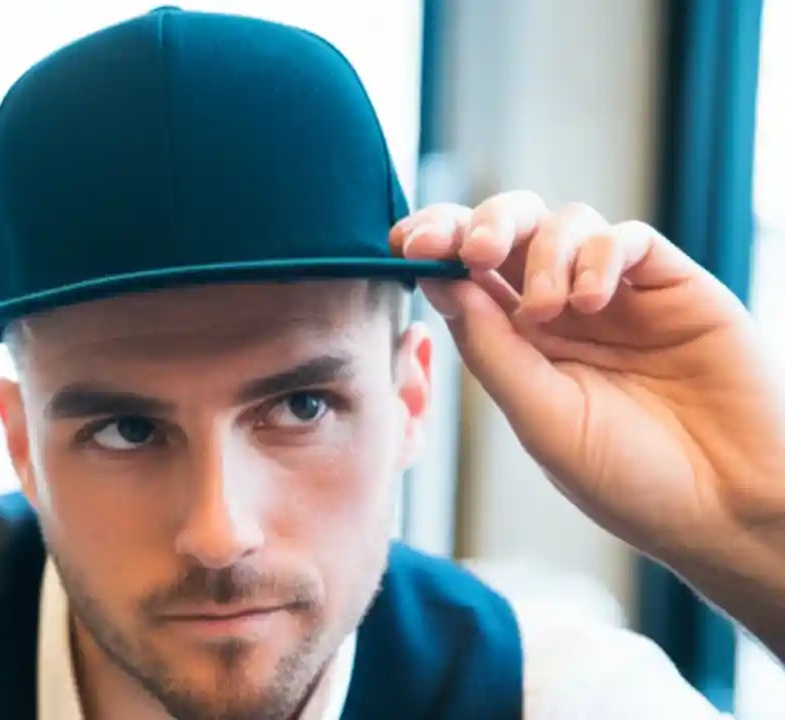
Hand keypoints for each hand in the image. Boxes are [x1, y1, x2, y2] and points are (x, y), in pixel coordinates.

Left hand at [392, 191, 784, 656]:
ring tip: (550, 309)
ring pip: (564, 222)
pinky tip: (590, 300)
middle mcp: (562, 310)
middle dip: (481, 225)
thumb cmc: (628, 478)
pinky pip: (627, 238)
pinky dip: (599, 254)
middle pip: (510, 230)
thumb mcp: (540, 417)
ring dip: (545, 251)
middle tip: (474, 250)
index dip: (436, 246)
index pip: (466, 274)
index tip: (407, 242)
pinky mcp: (672, 284)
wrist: (725, 506)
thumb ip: (491, 348)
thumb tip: (439, 281)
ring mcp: (617, 294)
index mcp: (518, 343)